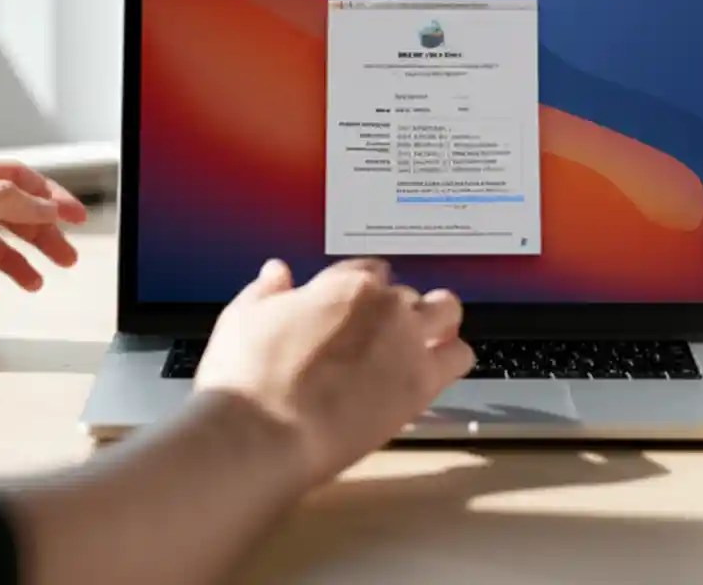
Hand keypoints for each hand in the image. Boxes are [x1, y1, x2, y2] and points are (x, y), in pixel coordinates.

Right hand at [195, 258, 473, 486]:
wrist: (266, 432)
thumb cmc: (248, 377)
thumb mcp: (243, 319)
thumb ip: (267, 292)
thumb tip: (277, 273)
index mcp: (343, 284)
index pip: (370, 270)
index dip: (364, 289)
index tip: (356, 307)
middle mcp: (383, 304)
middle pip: (408, 294)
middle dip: (398, 308)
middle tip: (384, 334)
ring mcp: (408, 342)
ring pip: (446, 313)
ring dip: (437, 323)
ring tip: (425, 343)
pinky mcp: (423, 383)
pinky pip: (459, 357)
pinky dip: (451, 358)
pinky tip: (436, 370)